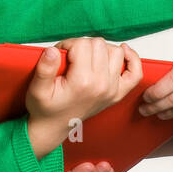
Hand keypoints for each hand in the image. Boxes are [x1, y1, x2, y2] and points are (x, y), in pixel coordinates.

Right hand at [25, 37, 143, 124]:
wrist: (53, 127)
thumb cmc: (45, 108)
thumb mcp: (37, 89)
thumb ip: (44, 68)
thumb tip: (54, 50)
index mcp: (82, 82)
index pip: (82, 44)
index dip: (68, 44)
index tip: (61, 54)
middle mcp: (101, 85)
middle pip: (99, 45)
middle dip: (83, 45)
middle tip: (71, 57)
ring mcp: (112, 89)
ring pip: (115, 51)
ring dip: (101, 50)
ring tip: (87, 58)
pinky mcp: (118, 93)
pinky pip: (135, 72)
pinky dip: (132, 59)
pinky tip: (122, 52)